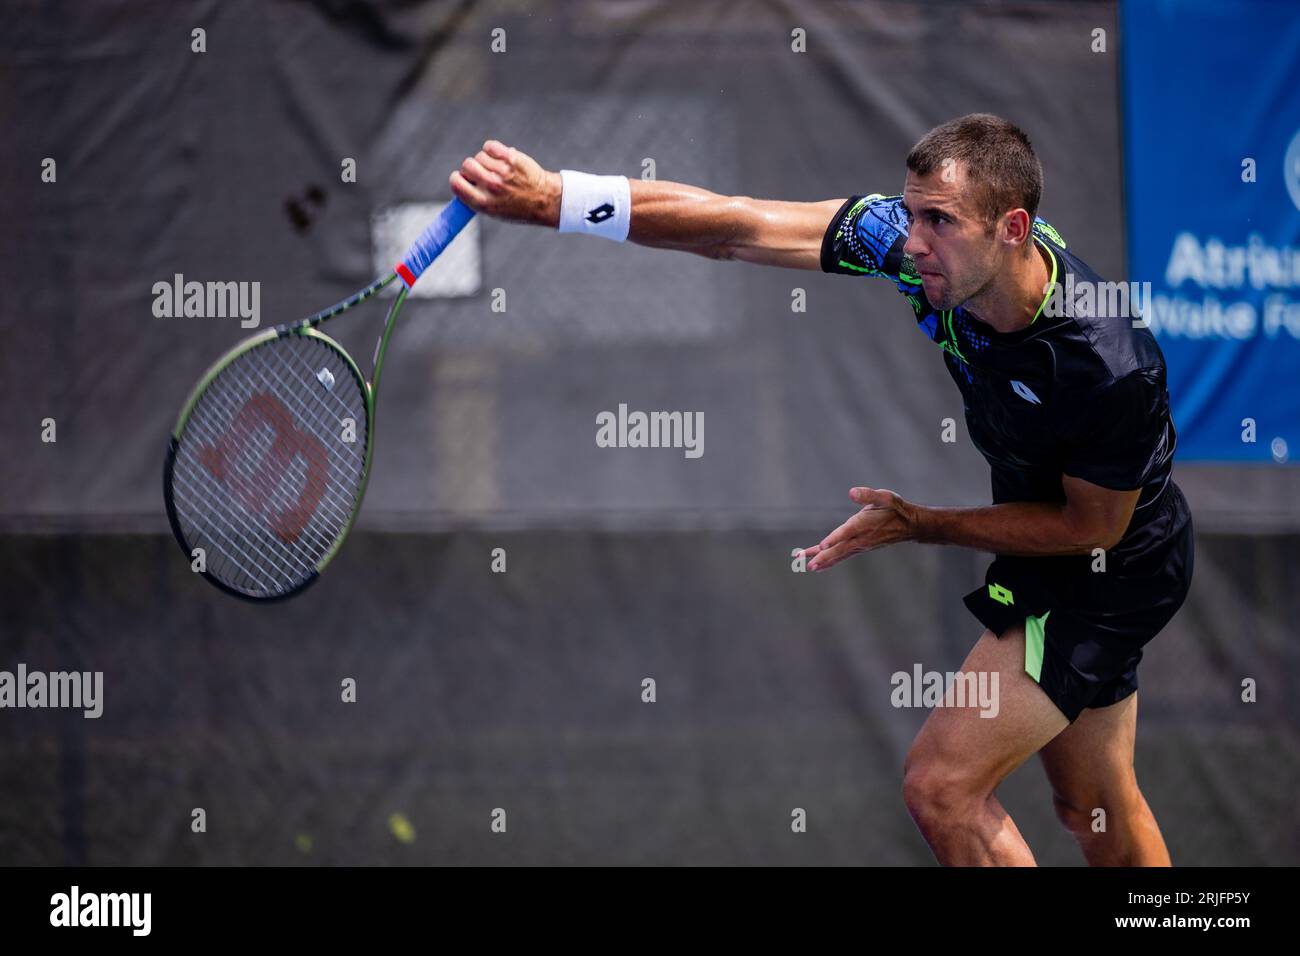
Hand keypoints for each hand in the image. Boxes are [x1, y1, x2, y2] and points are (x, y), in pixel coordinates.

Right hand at [449, 140, 561, 225]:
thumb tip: (461, 181)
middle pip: (466, 166)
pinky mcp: (511, 159)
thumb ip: (476, 198)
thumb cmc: (518, 208)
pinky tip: (500, 157)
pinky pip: (490, 146)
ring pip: (479, 156)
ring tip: (496, 168)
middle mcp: (491, 187)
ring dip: (485, 160)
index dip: (457, 178)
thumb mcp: (494, 212)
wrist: (545, 200)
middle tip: (481, 173)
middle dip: (471, 168)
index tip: (463, 178)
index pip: (456, 183)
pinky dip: (492, 149)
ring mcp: (502, 172)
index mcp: (484, 203)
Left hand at [799, 487, 918, 571]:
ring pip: (839, 555)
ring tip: (807, 567)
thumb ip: (868, 495)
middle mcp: (861, 538)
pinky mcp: (859, 548)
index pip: (847, 533)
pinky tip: (819, 566)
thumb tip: (852, 492)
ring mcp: (860, 546)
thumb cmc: (895, 508)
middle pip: (839, 549)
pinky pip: (842, 556)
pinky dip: (830, 562)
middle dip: (823, 557)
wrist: (909, 526)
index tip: (822, 545)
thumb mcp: (886, 497)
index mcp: (864, 524)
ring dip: (823, 561)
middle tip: (809, 565)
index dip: (834, 539)